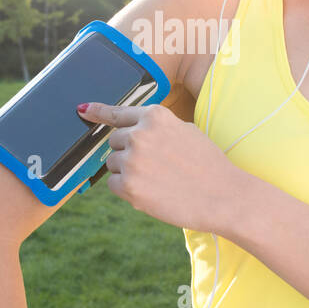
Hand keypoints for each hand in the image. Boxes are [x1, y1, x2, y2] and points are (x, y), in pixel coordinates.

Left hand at [75, 101, 238, 234]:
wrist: (225, 197)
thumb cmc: (208, 165)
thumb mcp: (185, 131)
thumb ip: (155, 128)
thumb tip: (128, 133)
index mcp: (155, 116)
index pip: (118, 113)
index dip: (99, 112)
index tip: (83, 111)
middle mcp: (139, 134)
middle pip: (114, 141)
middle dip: (128, 152)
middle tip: (155, 166)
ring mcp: (132, 160)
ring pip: (112, 164)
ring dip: (128, 172)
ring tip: (157, 180)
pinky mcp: (129, 187)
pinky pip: (113, 185)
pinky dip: (127, 190)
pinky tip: (152, 192)